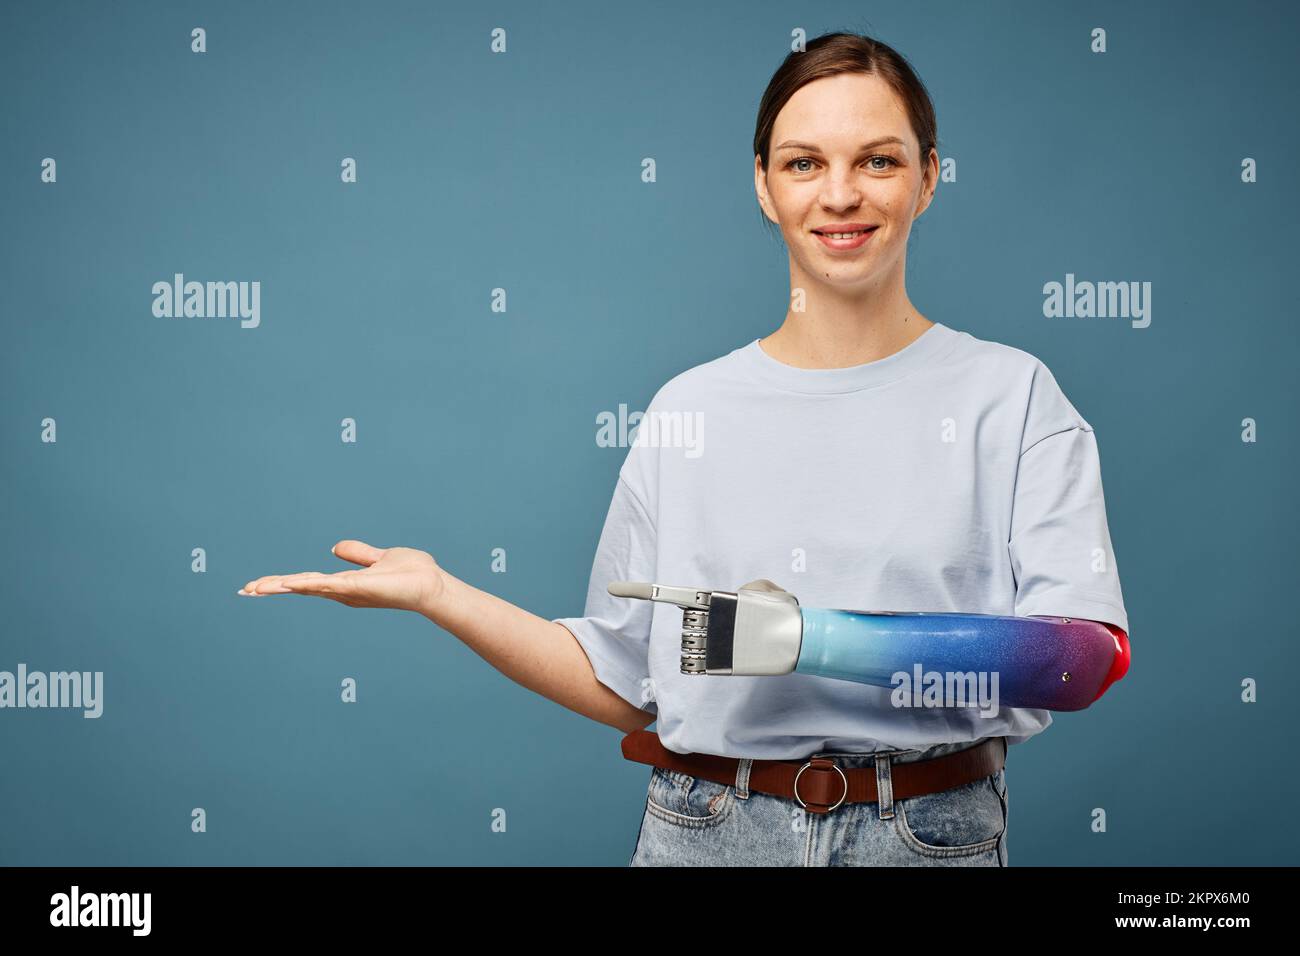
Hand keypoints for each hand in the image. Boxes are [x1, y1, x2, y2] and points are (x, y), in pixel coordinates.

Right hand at [239, 540, 445, 615]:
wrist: (432, 584)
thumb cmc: (412, 574)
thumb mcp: (379, 557)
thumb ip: (357, 553)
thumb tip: (335, 547)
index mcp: (344, 583)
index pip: (307, 581)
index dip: (283, 582)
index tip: (257, 585)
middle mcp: (342, 590)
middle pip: (300, 587)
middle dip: (272, 588)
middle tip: (244, 591)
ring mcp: (348, 590)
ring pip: (307, 587)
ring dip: (280, 587)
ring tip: (253, 588)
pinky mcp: (357, 587)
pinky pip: (326, 585)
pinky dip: (305, 584)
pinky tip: (286, 583)